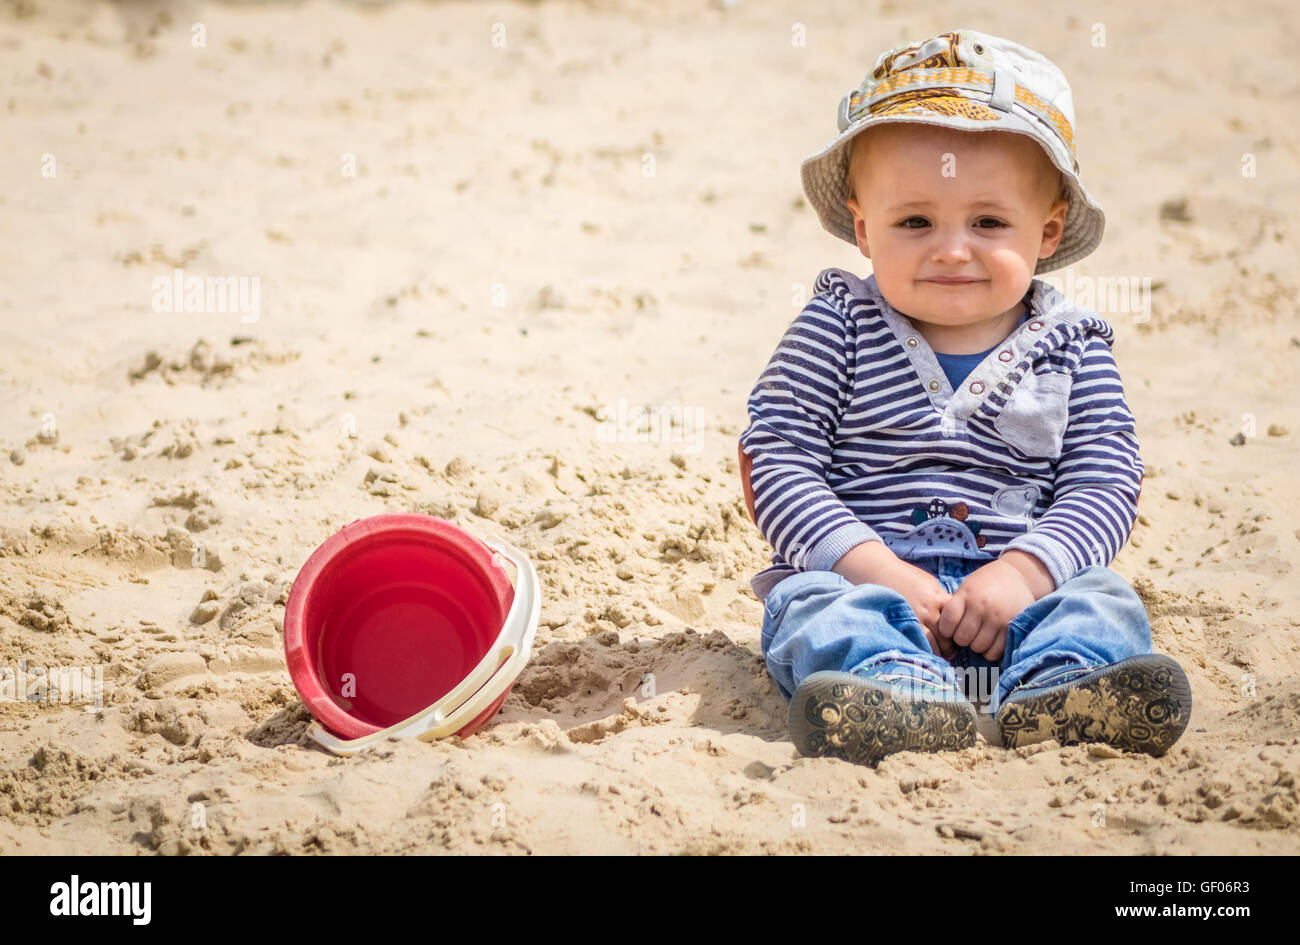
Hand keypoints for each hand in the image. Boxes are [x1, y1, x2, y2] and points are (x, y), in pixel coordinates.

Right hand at [832, 541, 954, 658]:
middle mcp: (928, 610)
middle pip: (947, 637)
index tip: (959, 638)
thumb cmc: (907, 577)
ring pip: (932, 645)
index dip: (959, 632)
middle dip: (950, 647)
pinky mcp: (900, 624)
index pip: (957, 622)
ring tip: (939, 656)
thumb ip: (942, 601)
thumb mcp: (930, 584)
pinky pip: (915, 643)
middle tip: (951, 652)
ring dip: (937, 652)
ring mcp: (914, 619)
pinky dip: (921, 650)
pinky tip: (923, 653)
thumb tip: (956, 617)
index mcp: (939, 598)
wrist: (880, 571)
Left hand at [936, 559, 1035, 661]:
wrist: (1018, 576)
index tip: (949, 629)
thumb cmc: (987, 583)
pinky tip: (989, 643)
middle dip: (961, 639)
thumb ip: (956, 605)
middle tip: (966, 634)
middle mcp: (981, 607)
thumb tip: (942, 630)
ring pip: (978, 647)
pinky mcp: (1012, 628)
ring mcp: (998, 618)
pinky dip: (990, 652)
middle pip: (962, 637)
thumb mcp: (967, 586)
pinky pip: (995, 651)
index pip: (948, 620)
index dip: (945, 629)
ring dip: (976, 645)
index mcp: (967, 595)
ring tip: (978, 637)